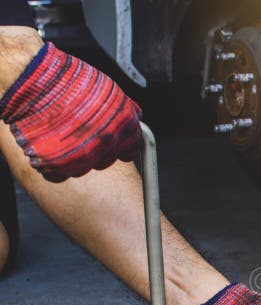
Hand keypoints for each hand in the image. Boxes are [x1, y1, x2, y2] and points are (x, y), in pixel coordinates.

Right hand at [0, 42, 141, 181]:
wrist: (32, 78)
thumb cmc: (67, 78)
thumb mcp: (108, 87)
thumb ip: (124, 109)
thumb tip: (134, 117)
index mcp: (123, 125)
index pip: (132, 148)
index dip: (122, 145)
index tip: (116, 144)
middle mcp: (105, 143)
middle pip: (106, 160)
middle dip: (97, 150)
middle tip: (79, 133)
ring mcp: (81, 156)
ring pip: (83, 168)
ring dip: (73, 156)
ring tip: (59, 133)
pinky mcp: (55, 165)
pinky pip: (58, 175)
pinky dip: (52, 165)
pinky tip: (47, 146)